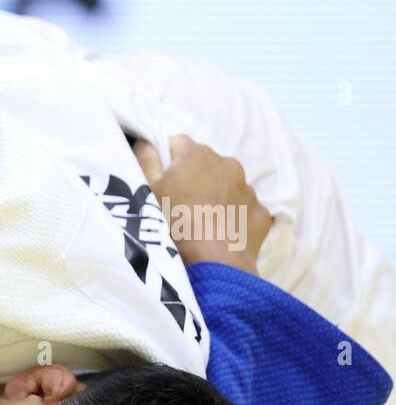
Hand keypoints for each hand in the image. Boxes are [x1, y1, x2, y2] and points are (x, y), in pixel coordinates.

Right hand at [134, 135, 272, 275]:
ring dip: (214, 196)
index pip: (177, 143)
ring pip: (226, 185)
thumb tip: (145, 140)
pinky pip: (243, 207)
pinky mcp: (260, 212)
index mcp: (197, 155)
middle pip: (204, 164)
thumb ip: (145, 160)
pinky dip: (232, 216)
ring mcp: (248, 188)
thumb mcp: (146, 191)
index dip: (165, 160)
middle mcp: (227, 164)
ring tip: (200, 223)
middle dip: (192, 178)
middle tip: (178, 206)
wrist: (213, 264)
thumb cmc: (173, 225)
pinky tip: (219, 234)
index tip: (159, 181)